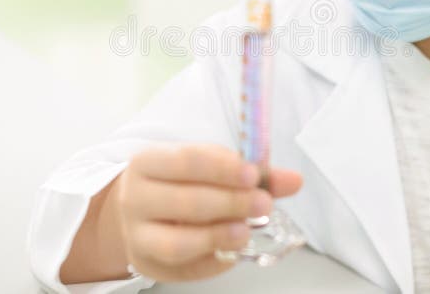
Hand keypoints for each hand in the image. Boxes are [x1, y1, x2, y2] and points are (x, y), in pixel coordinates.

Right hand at [112, 143, 302, 281]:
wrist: (142, 211)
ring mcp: (138, 235)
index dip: (222, 169)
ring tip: (246, 231)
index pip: (186, 160)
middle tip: (264, 204)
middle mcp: (134, 198)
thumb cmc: (181, 182)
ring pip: (178, 243)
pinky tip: (232, 250)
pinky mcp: (148, 264)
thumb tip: (294, 181)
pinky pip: (184, 269)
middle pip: (185, 202)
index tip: (253, 175)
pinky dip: (213, 260)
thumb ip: (252, 173)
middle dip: (230, 203)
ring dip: (219, 237)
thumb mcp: (210, 167)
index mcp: (147, 162)